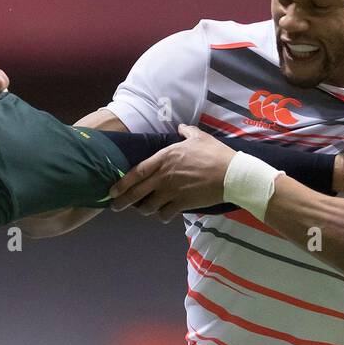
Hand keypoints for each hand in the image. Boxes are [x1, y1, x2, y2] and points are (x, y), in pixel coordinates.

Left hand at [109, 124, 235, 221]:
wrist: (231, 174)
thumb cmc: (215, 154)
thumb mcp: (199, 137)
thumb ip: (186, 132)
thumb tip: (181, 128)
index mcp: (164, 158)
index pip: (136, 172)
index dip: (122, 183)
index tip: (112, 190)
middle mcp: (164, 176)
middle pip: (136, 193)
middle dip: (123, 202)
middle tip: (116, 207)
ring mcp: (171, 192)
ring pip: (148, 207)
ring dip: (145, 209)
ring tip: (145, 209)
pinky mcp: (181, 204)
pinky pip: (164, 215)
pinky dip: (162, 216)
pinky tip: (164, 214)